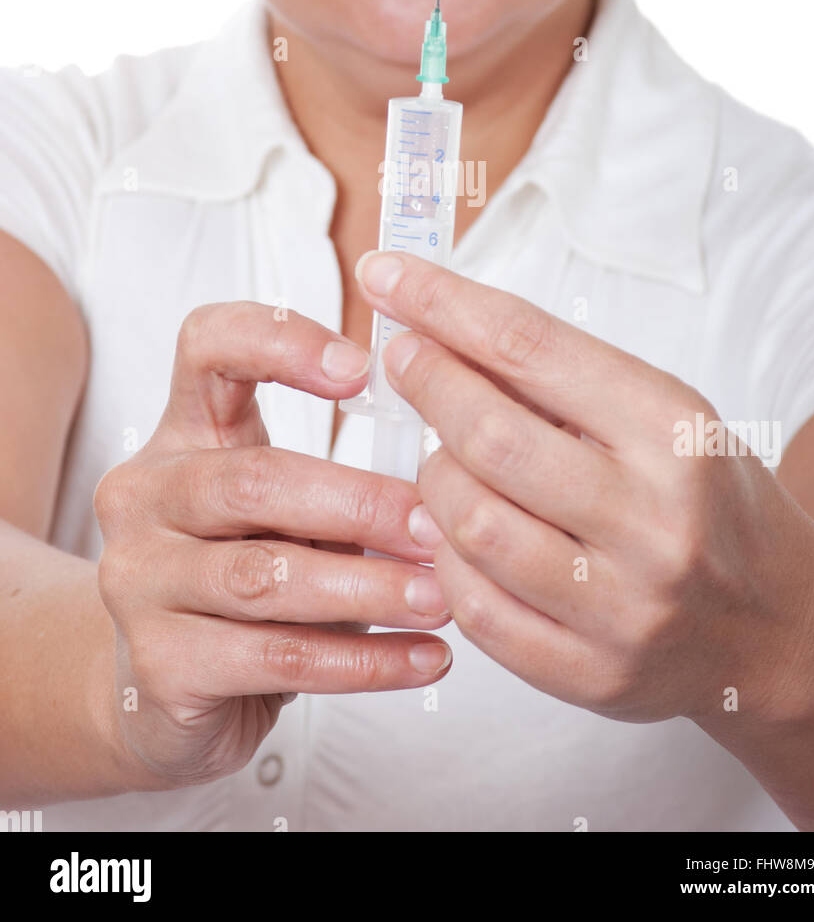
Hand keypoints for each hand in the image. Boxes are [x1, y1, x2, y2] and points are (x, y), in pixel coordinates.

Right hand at [93, 301, 451, 790]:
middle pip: (253, 479)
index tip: (364, 368)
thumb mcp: (290, 512)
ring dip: (369, 589)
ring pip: (266, 577)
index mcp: (183, 432)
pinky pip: (275, 658)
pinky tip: (421, 658)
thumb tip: (450, 478)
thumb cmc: (251, 578)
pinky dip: (362, 661)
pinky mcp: (157, 664)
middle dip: (359, 505)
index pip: (208, 346)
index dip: (281, 342)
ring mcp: (138, 580)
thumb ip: (344, 481)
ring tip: (443, 599)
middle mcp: (145, 495)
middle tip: (436, 528)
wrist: (171, 697)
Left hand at [355, 250, 813, 725]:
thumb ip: (562, 381)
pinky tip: (452, 529)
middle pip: (489, 436)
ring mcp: (621, 607)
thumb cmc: (703, 496)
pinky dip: (444, 555)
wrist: (772, 621)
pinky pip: (473, 606)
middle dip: (427, 382)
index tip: (389, 276)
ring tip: (443, 455)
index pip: (530, 347)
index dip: (442, 304)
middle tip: (404, 358)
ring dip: (432, 475)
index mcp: (673, 433)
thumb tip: (440, 329)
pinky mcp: (588, 673)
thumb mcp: (662, 414)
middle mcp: (652, 521)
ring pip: (470, 524)